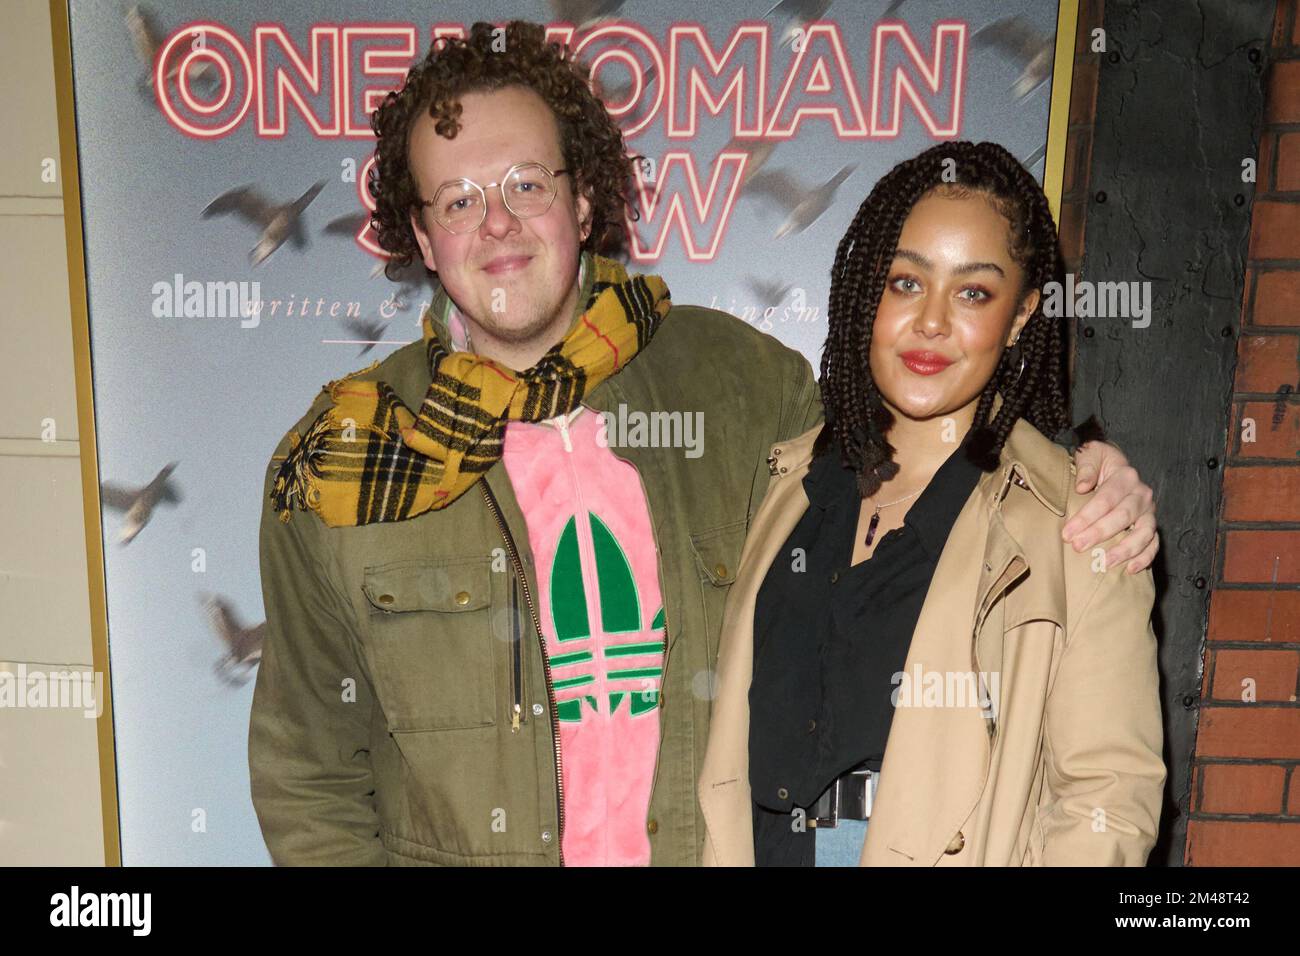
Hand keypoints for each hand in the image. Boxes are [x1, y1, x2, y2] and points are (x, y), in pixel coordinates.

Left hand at [1064, 441, 1157, 573]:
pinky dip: (1146, 557)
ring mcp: (1149, 512)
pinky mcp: (1151, 525)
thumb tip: (1082, 486)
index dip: (1087, 517)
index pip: (1106, 499)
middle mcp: (1142, 494)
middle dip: (1099, 534)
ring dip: (1125, 550)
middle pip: (1123, 517)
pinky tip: (1131, 569)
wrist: (1112, 465)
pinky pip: (1154, 543)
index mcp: (1126, 476)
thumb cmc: (1097, 462)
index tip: (1068, 533)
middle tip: (1078, 547)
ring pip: (1144, 533)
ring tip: (1105, 563)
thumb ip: (1086, 467)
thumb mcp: (1090, 454)